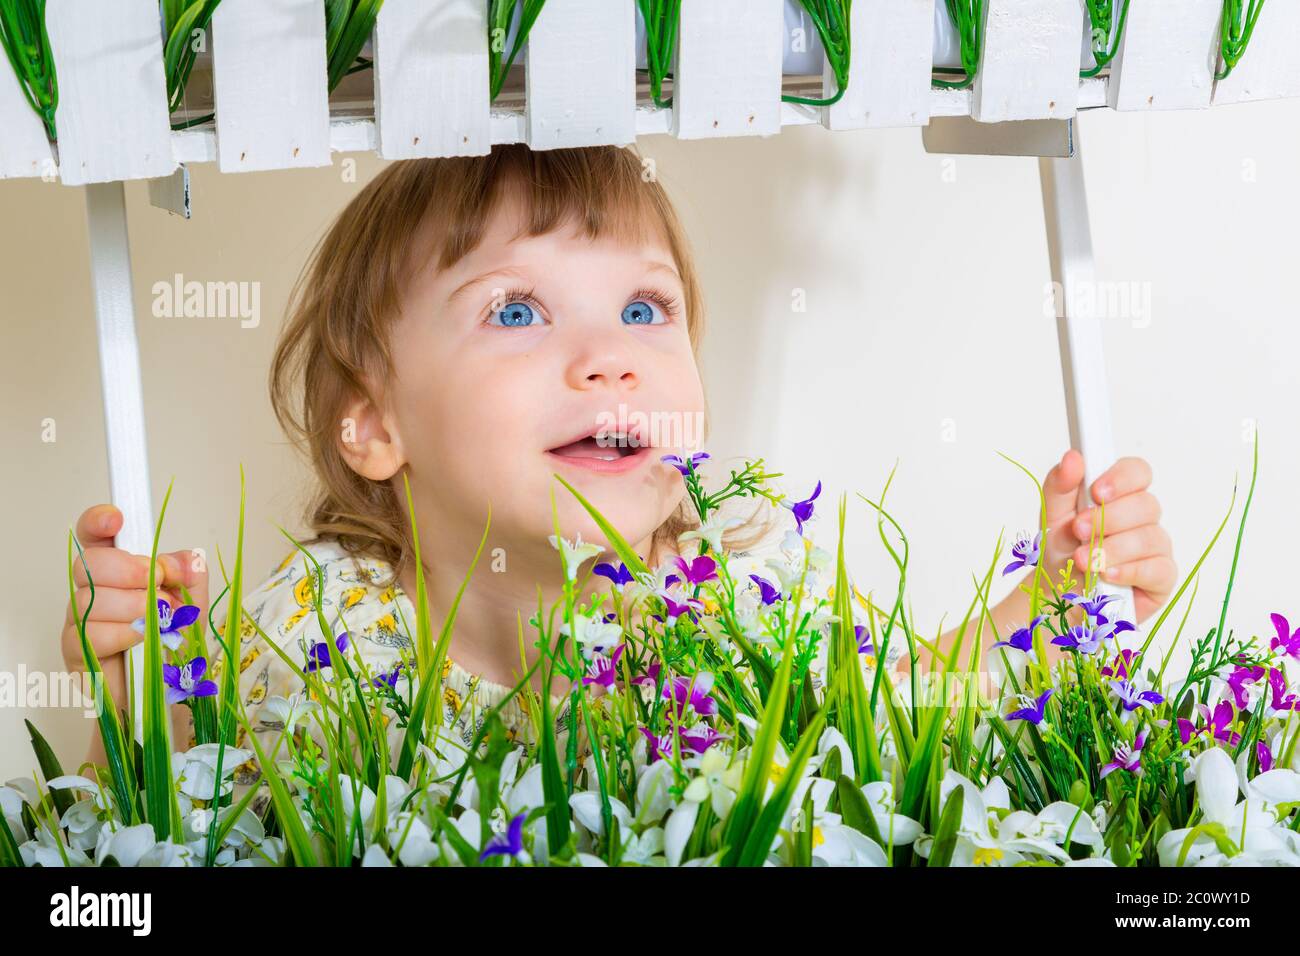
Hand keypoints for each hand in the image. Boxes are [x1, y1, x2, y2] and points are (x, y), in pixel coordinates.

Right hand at [62, 504, 208, 714]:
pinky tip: (144, 638)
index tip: (116, 519)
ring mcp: (80, 619)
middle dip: (129, 570)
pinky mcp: (76, 651)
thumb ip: (191, 574)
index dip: (97, 521)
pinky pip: (90, 633)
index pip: (93, 535)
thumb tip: (187, 560)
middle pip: (88, 563)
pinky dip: (124, 632)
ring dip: (135, 606)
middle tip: (160, 585)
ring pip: (90, 599)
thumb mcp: (192, 601)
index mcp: (117, 569)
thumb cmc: (173, 640)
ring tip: (163, 620)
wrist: (166, 691)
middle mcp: (92, 589)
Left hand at [1037, 449, 1175, 623]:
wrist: (1058, 592)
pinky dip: (1128, 571)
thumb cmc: (1062, 549)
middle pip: (1146, 504)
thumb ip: (1060, 486)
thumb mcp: (1052, 515)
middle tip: (1078, 531)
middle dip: (1108, 519)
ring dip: (1112, 548)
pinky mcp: (1161, 578)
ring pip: (1150, 537)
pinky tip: (1106, 575)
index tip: (1096, 492)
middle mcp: (1143, 518)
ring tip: (1083, 560)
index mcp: (1120, 495)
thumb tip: (1073, 458)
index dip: (1122, 478)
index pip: (1138, 472)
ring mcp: (1156, 548)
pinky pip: (1158, 569)